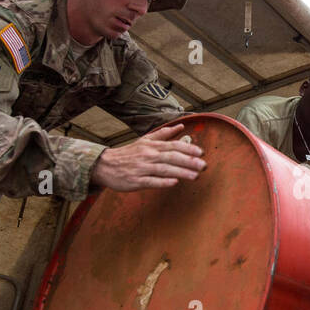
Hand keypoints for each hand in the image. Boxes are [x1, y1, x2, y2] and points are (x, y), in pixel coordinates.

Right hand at [90, 123, 205, 190]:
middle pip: (171, 157)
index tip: (201, 153)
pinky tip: (174, 182)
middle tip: (203, 165)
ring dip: (180, 172)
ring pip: (164, 169)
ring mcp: (142, 168)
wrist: (105, 165)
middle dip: (188, 161)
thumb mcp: (145, 140)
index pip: (173, 146)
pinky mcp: (136, 181)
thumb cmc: (129, 153)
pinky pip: (151, 181)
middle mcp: (148, 155)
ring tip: (195, 176)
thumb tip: (181, 127)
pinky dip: (162, 181)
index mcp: (152, 146)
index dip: (187, 149)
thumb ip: (164, 134)